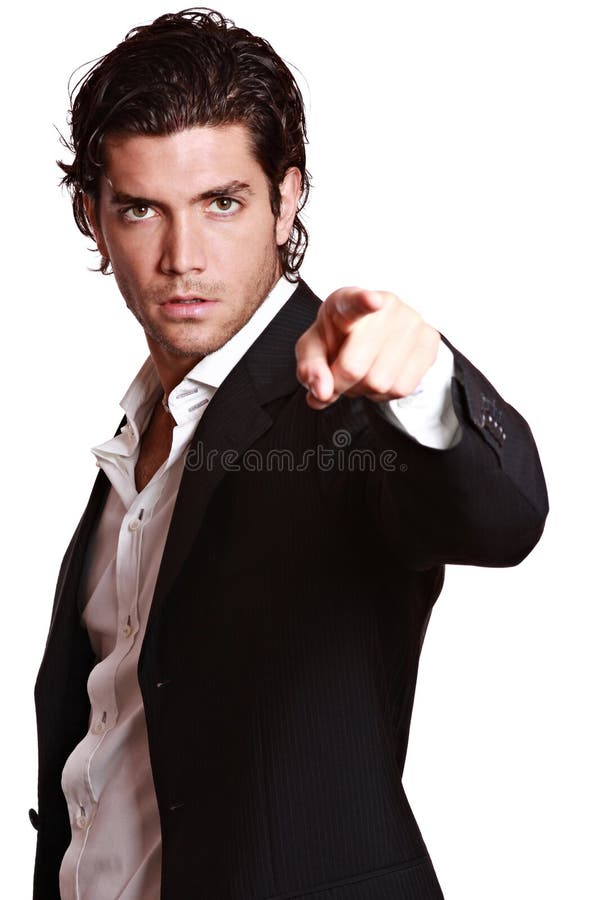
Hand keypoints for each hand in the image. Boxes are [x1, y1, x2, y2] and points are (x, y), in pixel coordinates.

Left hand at [295, 287, 440, 409]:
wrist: (366, 337)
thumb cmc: (337, 340)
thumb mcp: (312, 350)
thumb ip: (309, 369)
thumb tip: (322, 391)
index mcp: (347, 301)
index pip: (356, 301)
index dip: (364, 302)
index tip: (372, 301)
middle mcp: (385, 304)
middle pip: (356, 366)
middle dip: (341, 384)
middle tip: (339, 378)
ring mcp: (411, 321)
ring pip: (380, 382)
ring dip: (364, 390)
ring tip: (362, 373)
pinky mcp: (429, 340)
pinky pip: (403, 387)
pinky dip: (385, 394)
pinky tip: (381, 376)